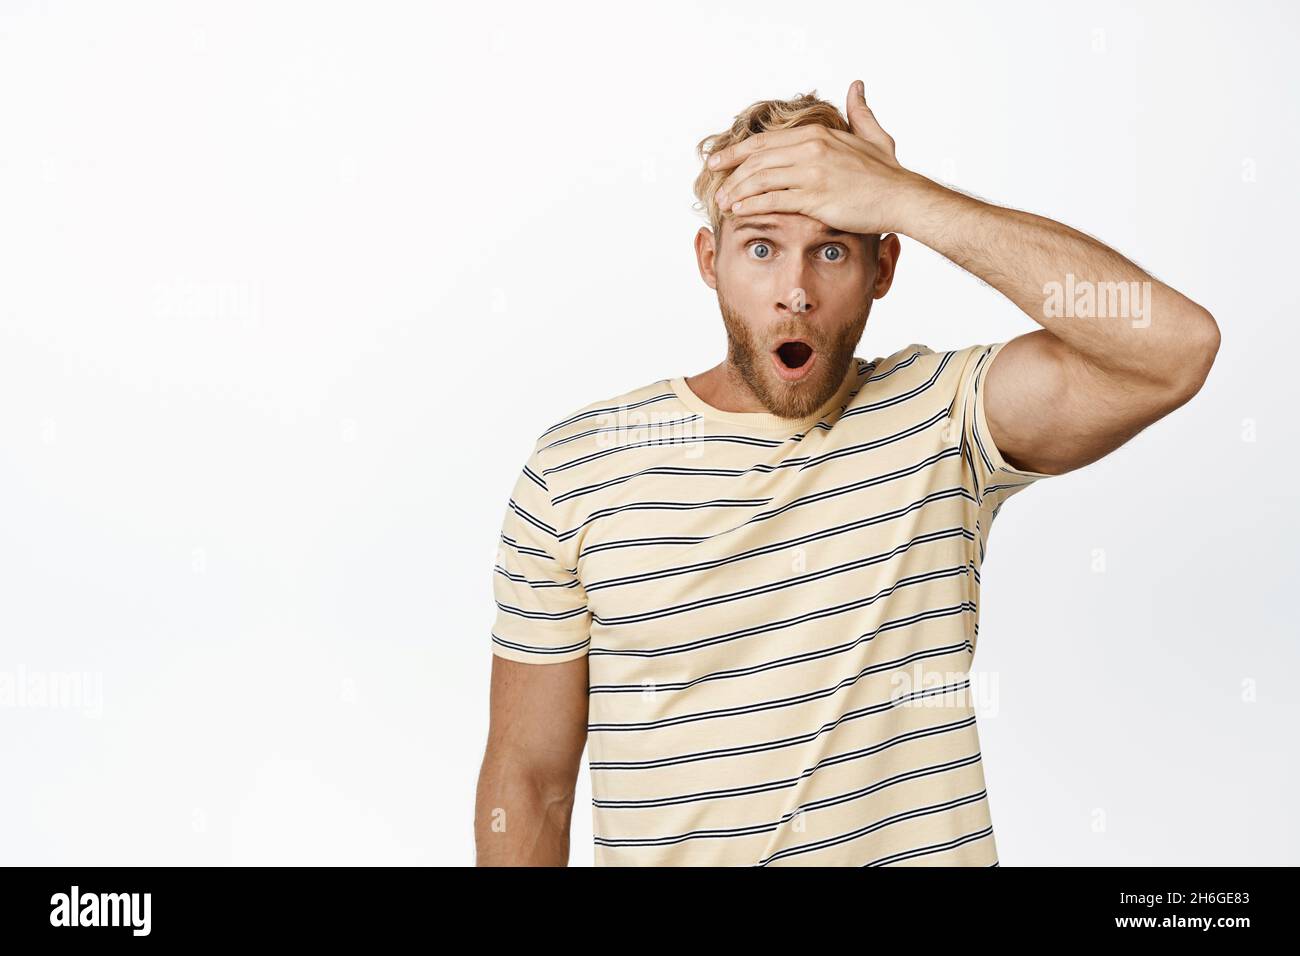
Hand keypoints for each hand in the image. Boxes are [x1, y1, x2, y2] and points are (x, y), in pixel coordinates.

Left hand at [709, 80, 918, 235]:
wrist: (901, 197)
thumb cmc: (886, 172)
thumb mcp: (873, 134)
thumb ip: (859, 111)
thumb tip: (857, 85)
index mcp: (817, 135)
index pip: (766, 141)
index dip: (737, 152)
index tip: (718, 161)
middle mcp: (811, 149)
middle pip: (758, 159)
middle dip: (731, 173)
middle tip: (715, 185)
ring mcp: (812, 173)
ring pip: (761, 179)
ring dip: (737, 191)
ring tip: (723, 202)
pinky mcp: (815, 197)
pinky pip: (774, 200)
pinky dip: (753, 204)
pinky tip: (740, 210)